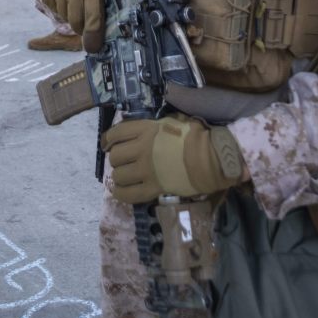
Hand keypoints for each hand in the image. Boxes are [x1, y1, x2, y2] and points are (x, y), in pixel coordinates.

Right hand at [35, 0, 102, 50]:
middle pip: (77, 21)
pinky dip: (58, 7)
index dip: (93, 36)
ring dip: (70, 15)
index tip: (93, 48)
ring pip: (64, 16)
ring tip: (74, 2)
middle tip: (85, 24)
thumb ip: (99, 1)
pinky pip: (52, 8)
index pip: (93, 17)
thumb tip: (98, 30)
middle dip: (82, 27)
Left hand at [102, 115, 244, 203]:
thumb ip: (152, 128)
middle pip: (115, 156)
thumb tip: (140, 132)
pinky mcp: (153, 188)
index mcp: (145, 130)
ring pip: (118, 175)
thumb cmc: (193, 137)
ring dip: (120, 176)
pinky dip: (120, 193)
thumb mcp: (171, 122)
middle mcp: (141, 149)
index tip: (107, 145)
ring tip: (127, 176)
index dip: (107, 140)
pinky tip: (121, 191)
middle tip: (124, 162)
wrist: (210, 157)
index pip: (115, 133)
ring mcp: (146, 170)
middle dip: (117, 159)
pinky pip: (128, 194)